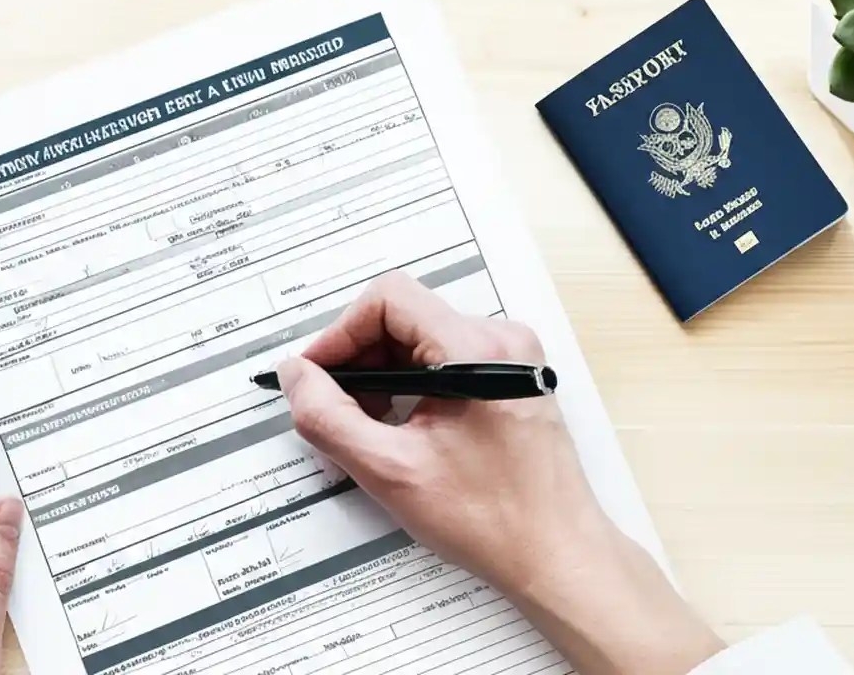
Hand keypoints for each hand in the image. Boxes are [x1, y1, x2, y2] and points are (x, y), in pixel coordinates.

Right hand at [277, 274, 723, 674]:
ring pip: (424, 340)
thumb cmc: (494, 520)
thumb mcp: (389, 470)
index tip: (317, 371)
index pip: (389, 299)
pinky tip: (403, 429)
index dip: (341, 332)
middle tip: (335, 406)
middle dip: (360, 358)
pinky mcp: (513, 380)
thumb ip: (328, 418)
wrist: (555, 554)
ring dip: (385, 375)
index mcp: (475, 351)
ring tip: (370, 426)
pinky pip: (448, 361)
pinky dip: (413, 386)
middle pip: (405, 316)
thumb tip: (298, 378)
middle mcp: (501, 342)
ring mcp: (511, 360)